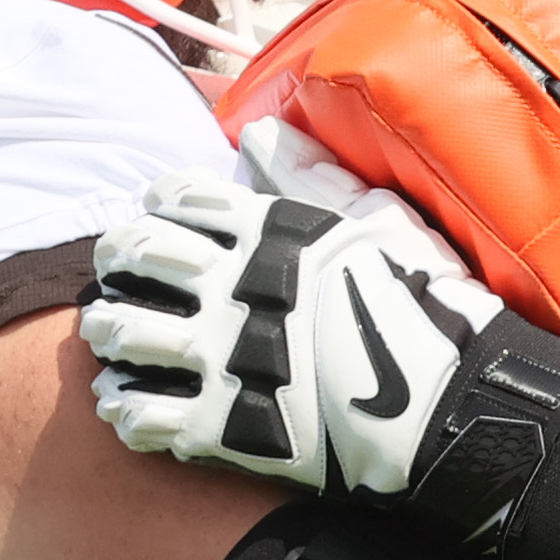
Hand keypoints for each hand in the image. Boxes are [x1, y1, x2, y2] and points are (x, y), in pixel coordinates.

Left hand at [88, 170, 559, 559]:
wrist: (449, 406)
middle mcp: (233, 286)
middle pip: (136, 256)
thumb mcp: (377, 222)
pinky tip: (132, 408)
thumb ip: (315, 178)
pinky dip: (126, 408)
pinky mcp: (223, 424)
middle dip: (117, 262)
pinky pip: (142, 413)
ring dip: (110, 334)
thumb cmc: (425, 310)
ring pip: (123, 332)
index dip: (158, 207)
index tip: (159, 223)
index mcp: (268, 231)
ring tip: (115, 343)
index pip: (180, 198)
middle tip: (118, 279)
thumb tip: (264, 136)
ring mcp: (223, 356)